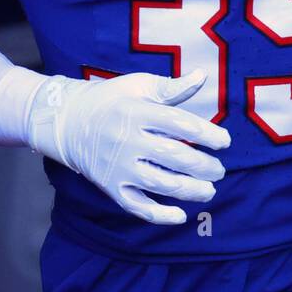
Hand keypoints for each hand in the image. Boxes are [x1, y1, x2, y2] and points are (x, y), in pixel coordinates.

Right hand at [26, 68, 229, 226]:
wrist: (66, 122)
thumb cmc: (110, 100)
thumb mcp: (138, 85)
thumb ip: (171, 87)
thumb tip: (202, 76)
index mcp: (137, 111)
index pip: (180, 124)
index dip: (207, 134)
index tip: (225, 141)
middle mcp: (127, 140)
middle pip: (174, 156)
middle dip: (203, 166)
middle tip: (219, 170)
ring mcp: (118, 166)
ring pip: (160, 183)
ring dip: (190, 190)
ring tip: (209, 190)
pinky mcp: (110, 186)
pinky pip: (136, 206)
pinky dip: (159, 214)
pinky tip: (180, 215)